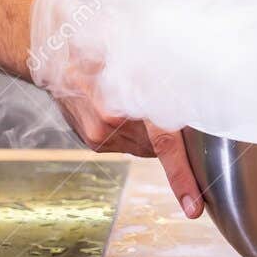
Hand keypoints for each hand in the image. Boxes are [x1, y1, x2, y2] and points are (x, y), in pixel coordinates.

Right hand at [48, 61, 203, 218]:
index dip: (181, 175)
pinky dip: (134, 133)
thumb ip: (166, 75)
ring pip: (146, 147)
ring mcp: (101, 134)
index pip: (164, 141)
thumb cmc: (105, 49)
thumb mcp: (137, 51)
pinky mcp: (95, 143)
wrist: (55, 57)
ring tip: (137, 104)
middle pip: (160, 145)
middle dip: (175, 138)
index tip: (193, 208)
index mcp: (129, 92)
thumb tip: (201, 96)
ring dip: (150, 133)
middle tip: (170, 111)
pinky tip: (122, 111)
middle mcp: (114, 118)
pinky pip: (129, 146)